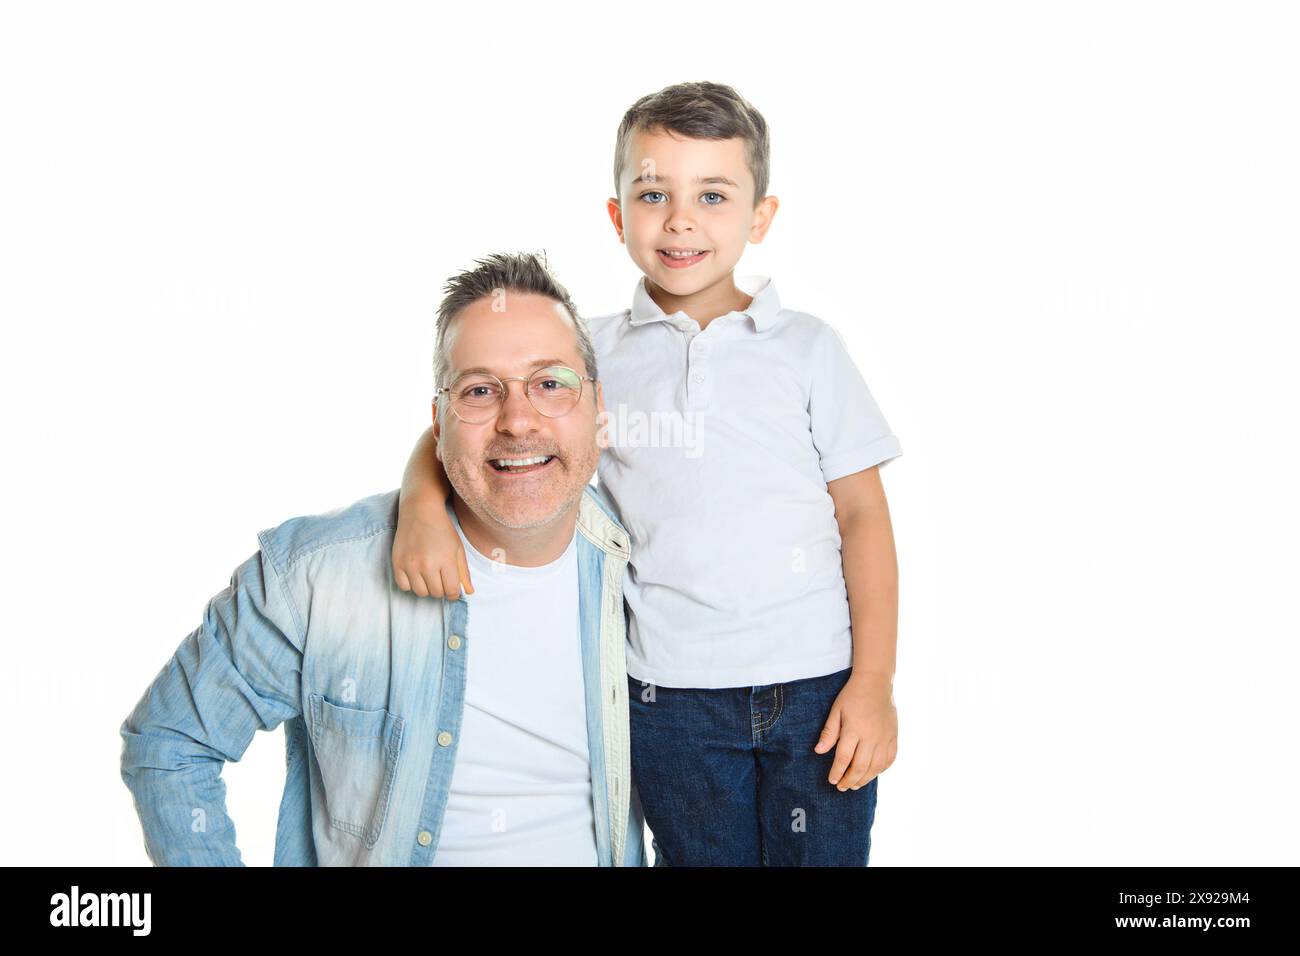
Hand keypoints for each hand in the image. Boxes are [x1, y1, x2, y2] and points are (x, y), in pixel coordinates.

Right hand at [392, 510, 472, 599]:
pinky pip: (404, 586)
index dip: (454, 593)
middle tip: (441, 578)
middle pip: (436, 593)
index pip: (451, 590)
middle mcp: (427, 564)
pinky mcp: (397, 563)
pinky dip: (411, 584)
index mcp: (446, 560)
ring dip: (427, 588)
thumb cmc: (442, 529)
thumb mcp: (458, 548)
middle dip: (442, 589)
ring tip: (429, 575)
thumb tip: (469, 592)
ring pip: (420, 592)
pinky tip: (416, 574)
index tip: (453, 588)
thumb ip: (464, 572)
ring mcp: (410, 564)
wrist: (420, 511)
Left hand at [814, 672, 897, 790]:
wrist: (876, 682)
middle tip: (841, 787)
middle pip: (860, 767)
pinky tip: (872, 773)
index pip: (844, 758)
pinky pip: (890, 759)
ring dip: (865, 779)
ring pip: (876, 767)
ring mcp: (884, 737)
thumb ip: (829, 732)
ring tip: (855, 785)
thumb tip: (818, 751)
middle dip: (849, 780)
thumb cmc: (852, 696)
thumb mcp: (836, 711)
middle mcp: (871, 736)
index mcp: (854, 729)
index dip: (837, 772)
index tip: (832, 780)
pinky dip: (881, 769)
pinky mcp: (894, 736)